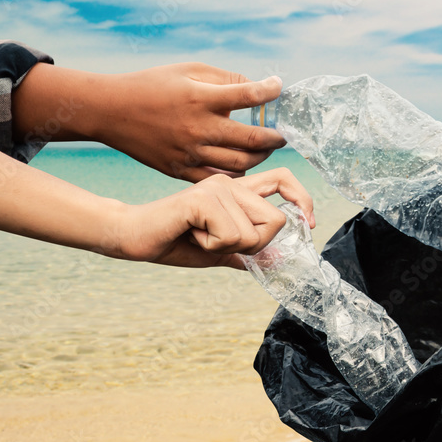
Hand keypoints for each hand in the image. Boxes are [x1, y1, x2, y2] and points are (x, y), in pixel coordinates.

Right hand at [98, 63, 286, 181]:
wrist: (110, 111)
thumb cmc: (152, 85)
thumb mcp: (188, 70)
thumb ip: (225, 79)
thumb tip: (258, 87)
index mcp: (200, 98)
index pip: (250, 95)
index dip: (271, 90)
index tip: (278, 87)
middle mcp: (197, 128)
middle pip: (253, 139)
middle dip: (275, 137)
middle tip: (281, 134)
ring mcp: (189, 153)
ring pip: (241, 163)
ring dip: (261, 156)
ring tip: (264, 148)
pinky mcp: (180, 171)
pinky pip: (219, 178)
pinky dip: (237, 175)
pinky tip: (242, 164)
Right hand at [110, 167, 314, 268]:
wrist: (133, 237)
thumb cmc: (174, 241)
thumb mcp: (220, 250)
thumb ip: (248, 252)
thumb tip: (278, 262)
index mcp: (239, 190)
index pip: (284, 180)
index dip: (303, 200)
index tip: (308, 225)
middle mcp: (232, 183)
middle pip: (277, 220)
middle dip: (254, 244)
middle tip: (220, 241)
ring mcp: (218, 187)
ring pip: (254, 234)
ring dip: (227, 247)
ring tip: (200, 235)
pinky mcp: (202, 198)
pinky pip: (230, 236)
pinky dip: (211, 246)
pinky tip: (190, 233)